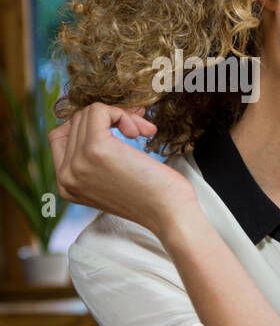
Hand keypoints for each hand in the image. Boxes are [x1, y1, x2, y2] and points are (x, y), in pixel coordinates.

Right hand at [48, 101, 194, 237]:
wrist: (171, 214)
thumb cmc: (156, 197)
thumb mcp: (116, 180)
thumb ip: (99, 159)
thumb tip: (104, 117)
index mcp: (67, 185)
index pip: (60, 138)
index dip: (89, 127)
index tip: (121, 129)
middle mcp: (65, 176)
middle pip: (76, 123)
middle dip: (111, 119)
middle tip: (140, 129)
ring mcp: (77, 163)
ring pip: (87, 115)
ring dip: (121, 116)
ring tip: (143, 132)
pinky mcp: (95, 149)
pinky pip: (98, 111)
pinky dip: (121, 113)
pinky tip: (140, 131)